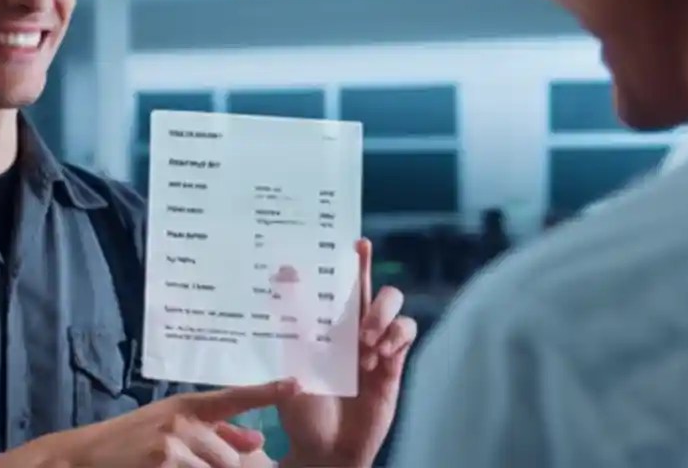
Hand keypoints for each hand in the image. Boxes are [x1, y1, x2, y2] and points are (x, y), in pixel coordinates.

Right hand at [0, 379, 298, 467]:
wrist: (83, 457)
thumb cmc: (130, 444)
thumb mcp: (171, 429)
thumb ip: (216, 433)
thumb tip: (257, 441)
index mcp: (188, 406)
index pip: (236, 397)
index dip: (268, 391)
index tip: (298, 384)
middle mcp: (184, 418)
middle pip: (231, 457)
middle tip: (190, 464)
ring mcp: (174, 439)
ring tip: (171, 464)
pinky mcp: (165, 459)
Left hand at [277, 238, 417, 466]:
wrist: (323, 448)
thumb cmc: (301, 409)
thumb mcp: (289, 361)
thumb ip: (290, 322)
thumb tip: (281, 275)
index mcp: (325, 325)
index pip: (336, 285)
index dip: (347, 261)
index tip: (354, 240)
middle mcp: (351, 329)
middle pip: (368, 286)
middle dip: (366, 270)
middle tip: (360, 293)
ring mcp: (375, 344)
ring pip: (394, 304)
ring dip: (381, 315)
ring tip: (365, 343)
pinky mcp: (393, 364)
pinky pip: (406, 333)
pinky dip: (396, 336)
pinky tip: (380, 355)